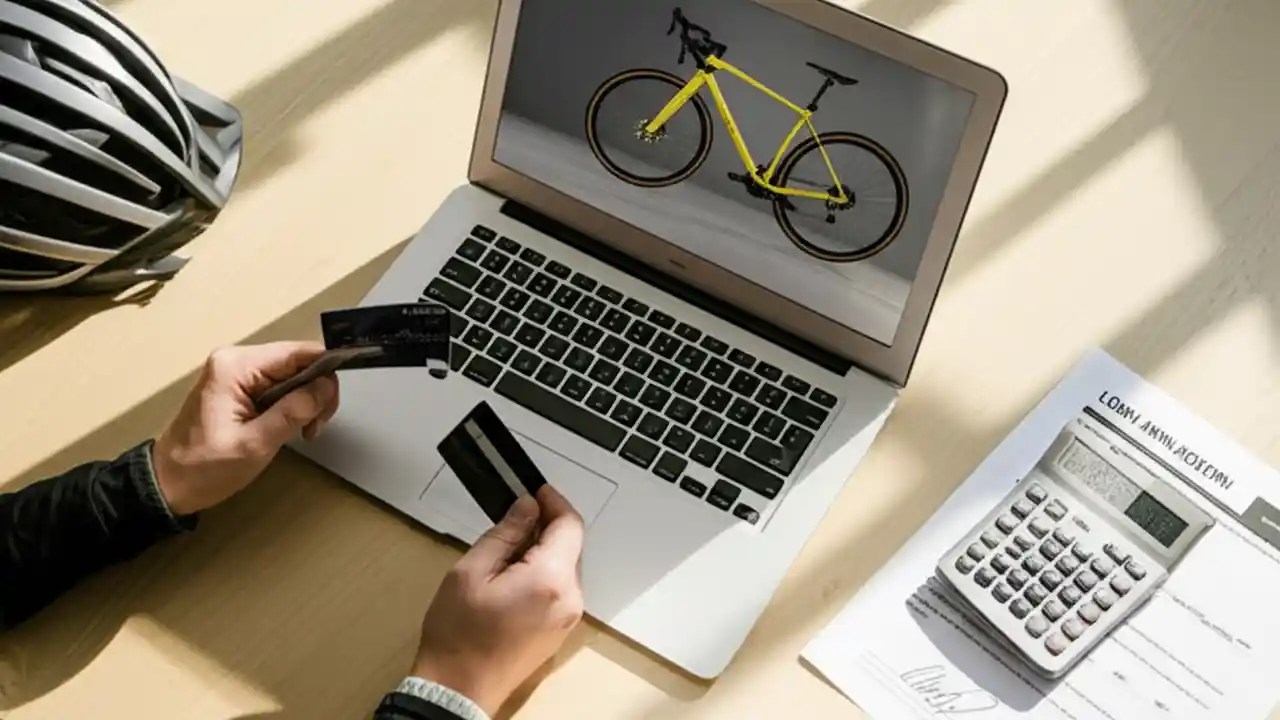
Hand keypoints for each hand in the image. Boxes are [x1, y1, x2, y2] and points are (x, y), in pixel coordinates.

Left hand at [151, 341, 339, 515]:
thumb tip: (326, 387)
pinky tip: (292, 426)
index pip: (299, 353)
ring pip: (294, 374)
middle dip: (317, 392)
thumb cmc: (204, 469)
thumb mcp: (254, 445)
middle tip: (314, 428)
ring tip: (304, 431)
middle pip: (300, 361)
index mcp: (236, 366)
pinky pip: (281, 385)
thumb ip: (293, 413)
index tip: (332, 405)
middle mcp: (237, 359)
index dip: (326, 372)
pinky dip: (294, 405)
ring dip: (307, 401)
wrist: (166, 484)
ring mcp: (238, 370)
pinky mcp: (240, 385)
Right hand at [412, 486, 585, 714]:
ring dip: (545, 550)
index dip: (554, 502)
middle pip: (571, 545)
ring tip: (508, 549)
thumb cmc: (458, 632)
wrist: (459, 690)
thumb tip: (528, 506)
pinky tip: (515, 575)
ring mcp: (569, 617)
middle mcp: (571, 597)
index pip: (569, 525)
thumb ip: (505, 534)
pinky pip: (561, 588)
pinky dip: (545, 572)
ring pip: (566, 566)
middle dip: (547, 526)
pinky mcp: (561, 630)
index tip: (534, 490)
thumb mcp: (471, 572)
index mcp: (550, 579)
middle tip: (514, 517)